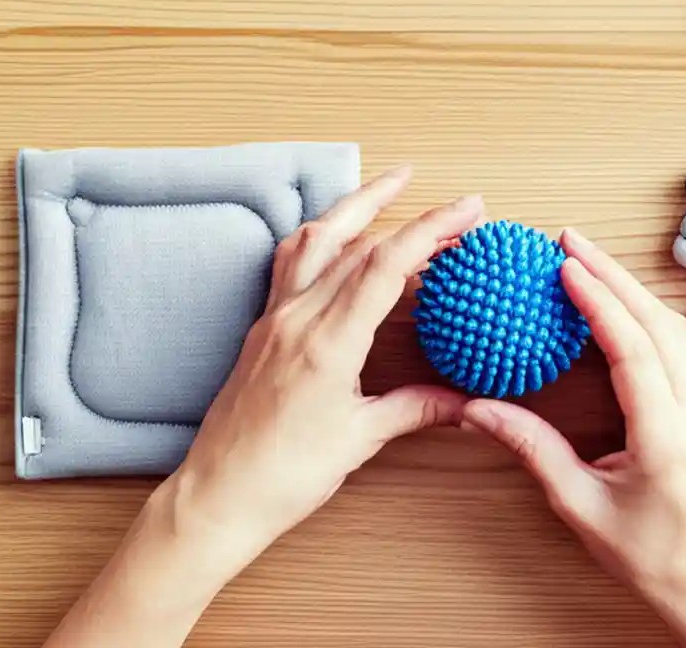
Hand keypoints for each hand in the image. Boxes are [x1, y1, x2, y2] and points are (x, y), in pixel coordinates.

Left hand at [165, 166, 484, 574]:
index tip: (468, 209)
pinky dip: (320, 237)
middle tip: (454, 205)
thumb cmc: (281, 475)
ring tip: (389, 189)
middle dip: (410, 215)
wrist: (217, 495)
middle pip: (357, 242)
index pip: (386, 265)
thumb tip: (462, 402)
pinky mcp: (261, 328)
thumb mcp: (360, 440)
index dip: (432, 229)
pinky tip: (333, 236)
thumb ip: (414, 409)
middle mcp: (296, 318)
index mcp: (327, 343)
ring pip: (315, 239)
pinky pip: (290, 263)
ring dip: (355, 208)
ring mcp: (274, 318)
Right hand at [461, 229, 685, 647]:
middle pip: (660, 324)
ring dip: (632, 289)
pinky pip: (682, 346)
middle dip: (614, 274)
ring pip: (676, 330)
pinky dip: (647, 314)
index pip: (634, 350)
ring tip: (588, 260)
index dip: (599, 301)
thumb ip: (534, 450)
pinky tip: (620, 303)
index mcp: (667, 439)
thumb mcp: (581, 507)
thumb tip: (480, 409)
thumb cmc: (650, 556)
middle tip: (569, 240)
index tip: (565, 264)